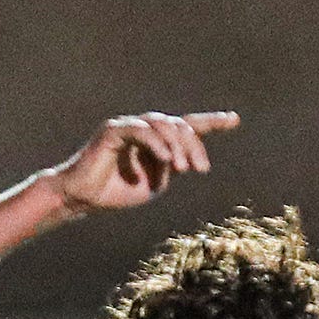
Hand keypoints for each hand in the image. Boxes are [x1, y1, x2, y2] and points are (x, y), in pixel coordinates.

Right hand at [46, 112, 238, 214]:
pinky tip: (165, 158)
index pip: (187, 125)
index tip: (234, 119)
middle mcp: (145, 128)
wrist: (84, 198)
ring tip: (182, 168)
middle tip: (199, 170)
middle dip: (194, 146)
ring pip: (163, 124)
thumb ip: (173, 168)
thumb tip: (188, 159)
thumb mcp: (156, 183)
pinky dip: (156, 143)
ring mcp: (129, 126)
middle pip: (180, 125)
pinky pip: (141, 130)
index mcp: (157, 140)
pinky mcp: (114, 130)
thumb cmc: (118, 190)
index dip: (211, 122)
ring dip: (177, 145)